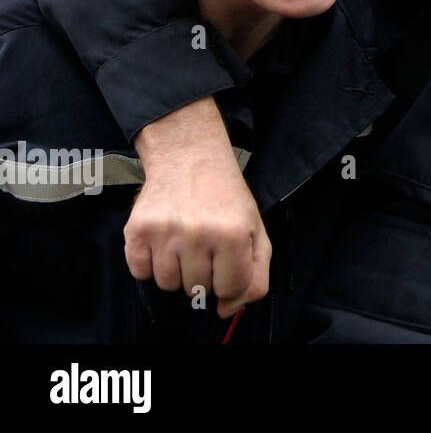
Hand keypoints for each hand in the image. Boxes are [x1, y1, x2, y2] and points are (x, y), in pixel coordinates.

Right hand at [126, 97, 270, 317]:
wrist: (190, 158)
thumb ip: (256, 276)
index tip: (227, 259)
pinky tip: (164, 240)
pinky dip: (151, 264)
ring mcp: (164, 232)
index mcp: (233, 234)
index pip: (230, 288)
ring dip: (177, 270)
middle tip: (205, 244)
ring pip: (168, 285)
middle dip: (203, 273)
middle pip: (197, 290)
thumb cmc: (226, 199)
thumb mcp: (255, 230)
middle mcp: (198, 234)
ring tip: (185, 241)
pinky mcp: (136, 230)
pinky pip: (140, 273)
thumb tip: (225, 310)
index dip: (229, 278)